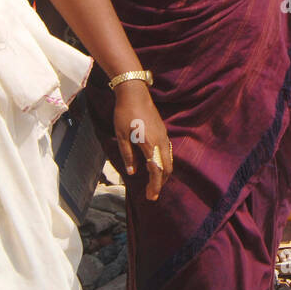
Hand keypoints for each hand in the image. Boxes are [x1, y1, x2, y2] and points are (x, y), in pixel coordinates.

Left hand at [112, 81, 172, 200]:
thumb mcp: (121, 136)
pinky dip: (164, 163)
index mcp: (149, 144)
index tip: (151, 197)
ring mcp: (164, 135)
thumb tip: (132, 172)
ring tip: (154, 184)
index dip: (155, 185)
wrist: (134, 92)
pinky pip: (168, 152)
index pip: (156, 170)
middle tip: (152, 195)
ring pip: (169, 160)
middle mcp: (160, 141)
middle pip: (166, 167)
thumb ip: (127, 155)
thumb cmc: (124, 113)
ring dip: (163, 173)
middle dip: (160, 183)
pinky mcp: (163, 131)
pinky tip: (156, 166)